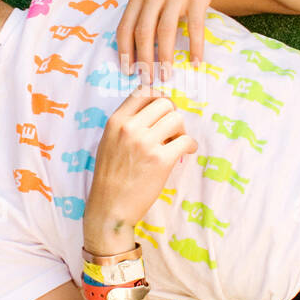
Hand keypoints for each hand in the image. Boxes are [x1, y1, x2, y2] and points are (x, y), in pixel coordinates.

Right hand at [84, 84, 198, 251]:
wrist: (110, 207)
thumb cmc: (110, 177)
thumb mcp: (109, 142)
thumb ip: (126, 125)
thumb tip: (154, 112)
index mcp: (116, 121)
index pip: (143, 92)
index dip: (158, 99)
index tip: (163, 111)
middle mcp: (130, 128)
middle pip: (164, 103)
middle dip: (172, 114)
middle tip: (172, 130)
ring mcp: (146, 143)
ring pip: (177, 118)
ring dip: (181, 130)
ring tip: (176, 143)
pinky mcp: (161, 160)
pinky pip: (186, 140)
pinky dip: (190, 145)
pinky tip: (185, 152)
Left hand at [116, 0, 221, 83]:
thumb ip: (142, 11)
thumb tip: (135, 45)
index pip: (126, 26)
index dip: (125, 51)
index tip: (127, 70)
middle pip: (143, 32)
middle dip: (144, 60)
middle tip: (146, 80)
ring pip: (165, 31)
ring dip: (165, 57)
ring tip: (166, 75)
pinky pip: (195, 26)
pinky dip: (195, 47)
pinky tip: (195, 62)